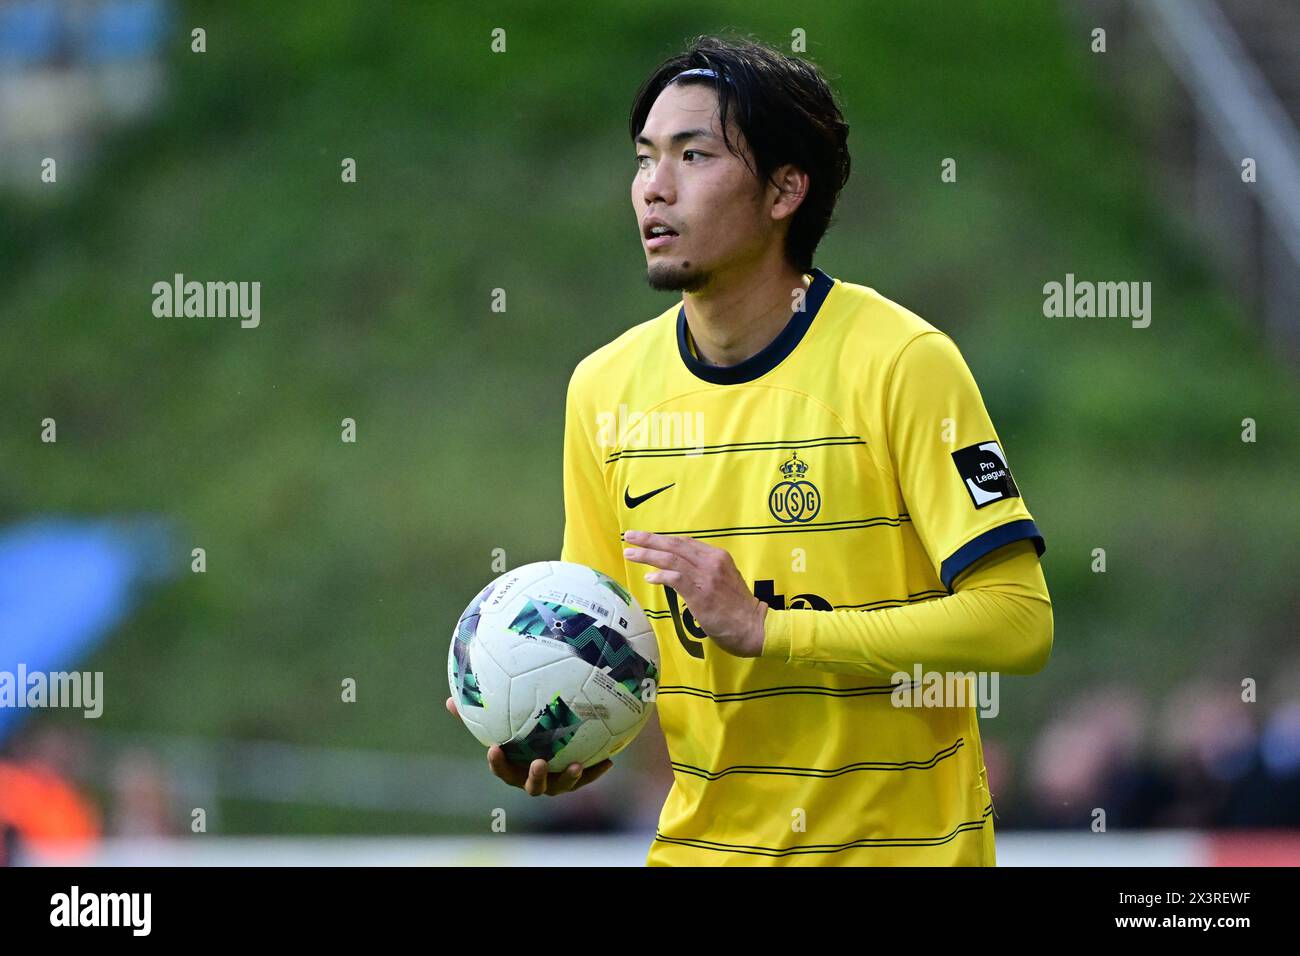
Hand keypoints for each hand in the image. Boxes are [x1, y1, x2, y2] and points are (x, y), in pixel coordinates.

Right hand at [445, 697, 612, 795]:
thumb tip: (449, 699)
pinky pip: (586, 777)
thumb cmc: (517, 733)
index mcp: (514, 766)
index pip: (502, 767)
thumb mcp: (499, 722)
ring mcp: (554, 780)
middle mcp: (532, 777)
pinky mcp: (575, 778)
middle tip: (539, 762)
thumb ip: (478, 714)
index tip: (494, 747)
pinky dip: (596, 771)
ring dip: (569, 778)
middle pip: (532, 785)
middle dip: (535, 777)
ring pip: (560, 786)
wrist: (549, 747)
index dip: (497, 761)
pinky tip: (610, 760)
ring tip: (577, 765)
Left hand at [622, 529, 767, 657]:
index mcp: (717, 556)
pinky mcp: (701, 594)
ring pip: (672, 559)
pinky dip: (661, 575)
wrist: (754, 626)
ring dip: (648, 555)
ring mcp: (706, 577)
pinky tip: (649, 577)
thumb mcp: (724, 580)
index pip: (685, 542)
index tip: (645, 537)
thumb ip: (703, 571)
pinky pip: (676, 579)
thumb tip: (677, 570)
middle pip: (675, 545)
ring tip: (630, 553)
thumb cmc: (737, 607)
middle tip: (630, 536)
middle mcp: (711, 562)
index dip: (663, 538)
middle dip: (650, 539)